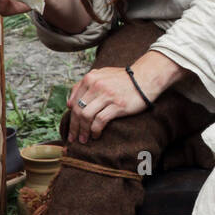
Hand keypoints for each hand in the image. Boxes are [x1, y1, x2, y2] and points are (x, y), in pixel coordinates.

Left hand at [67, 50, 185, 142]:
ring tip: (84, 139)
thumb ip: (85, 85)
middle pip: (78, 110)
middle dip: (74, 126)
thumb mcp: (102, 75)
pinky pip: (100, 120)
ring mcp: (107, 95)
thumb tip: (69, 103)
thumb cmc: (123, 79)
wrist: (145, 79)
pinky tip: (96, 135)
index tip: (71, 127)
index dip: (70, 116)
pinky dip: (95, 130)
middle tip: (73, 137)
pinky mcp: (117, 105)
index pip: (74, 100)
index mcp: (90, 78)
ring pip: (86, 116)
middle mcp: (96, 86)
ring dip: (83, 130)